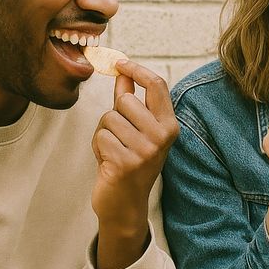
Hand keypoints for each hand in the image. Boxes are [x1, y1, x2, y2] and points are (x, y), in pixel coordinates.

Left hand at [91, 60, 178, 268]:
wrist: (125, 204)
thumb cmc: (129, 162)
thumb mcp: (135, 129)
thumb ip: (130, 100)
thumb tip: (122, 72)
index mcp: (169, 125)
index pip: (157, 85)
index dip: (137, 70)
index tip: (121, 63)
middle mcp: (162, 136)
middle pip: (126, 100)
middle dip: (114, 114)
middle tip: (120, 137)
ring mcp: (146, 150)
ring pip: (109, 118)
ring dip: (104, 134)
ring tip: (114, 151)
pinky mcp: (127, 162)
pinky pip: (101, 137)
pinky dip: (99, 148)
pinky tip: (108, 163)